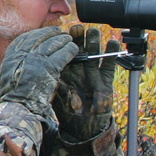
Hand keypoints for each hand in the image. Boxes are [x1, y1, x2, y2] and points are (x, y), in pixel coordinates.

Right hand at [0, 27, 77, 119]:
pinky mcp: (49, 67)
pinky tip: (73, 48)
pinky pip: (62, 54)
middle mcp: (23, 54)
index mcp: (12, 55)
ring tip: (68, 39)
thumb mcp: (8, 72)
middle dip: (50, 33)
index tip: (44, 32)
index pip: (26, 38)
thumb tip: (26, 52)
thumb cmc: (14, 93)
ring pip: (52, 43)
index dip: (37, 33)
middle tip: (59, 32)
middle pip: (40, 38)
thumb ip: (16, 61)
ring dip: (62, 40)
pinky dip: (69, 50)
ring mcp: (36, 60)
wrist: (19, 105)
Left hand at [54, 24, 119, 145]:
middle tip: (77, 28)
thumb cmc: (67, 111)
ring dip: (94, 43)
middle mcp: (79, 70)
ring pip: (93, 54)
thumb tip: (42, 68)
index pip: (64, 53)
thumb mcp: (56, 94)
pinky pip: (109, 66)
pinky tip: (113, 43)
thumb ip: (52, 80)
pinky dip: (112, 54)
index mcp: (66, 71)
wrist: (83, 127)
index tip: (60, 32)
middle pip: (79, 50)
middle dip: (78, 39)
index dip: (62, 43)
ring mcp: (92, 74)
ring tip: (94, 31)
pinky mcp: (105, 81)